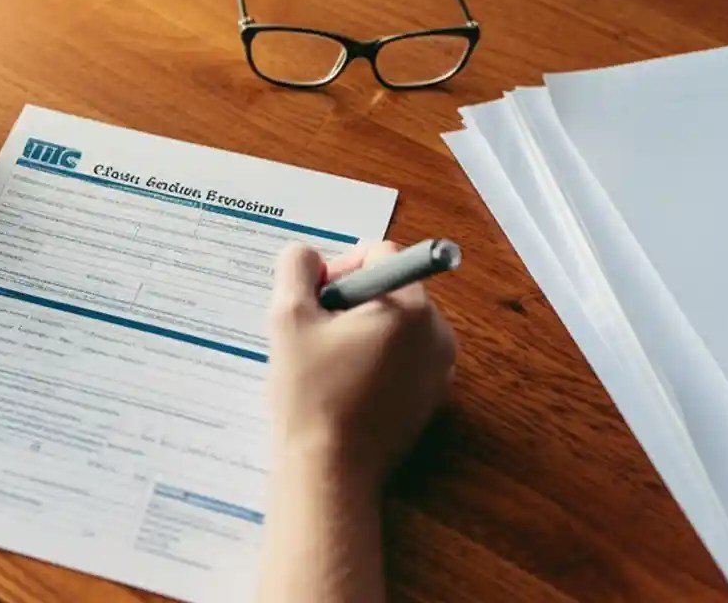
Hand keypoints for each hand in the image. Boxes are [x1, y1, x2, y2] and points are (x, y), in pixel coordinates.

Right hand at [267, 241, 455, 486]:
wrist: (330, 472)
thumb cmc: (310, 394)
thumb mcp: (288, 319)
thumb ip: (296, 268)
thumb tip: (309, 257)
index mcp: (410, 308)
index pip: (379, 255)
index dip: (340, 268)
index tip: (315, 302)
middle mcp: (437, 334)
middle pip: (390, 288)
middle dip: (351, 302)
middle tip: (316, 335)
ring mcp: (439, 369)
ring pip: (395, 324)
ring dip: (360, 330)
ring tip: (328, 363)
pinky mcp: (431, 398)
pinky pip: (403, 357)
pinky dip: (375, 359)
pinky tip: (345, 385)